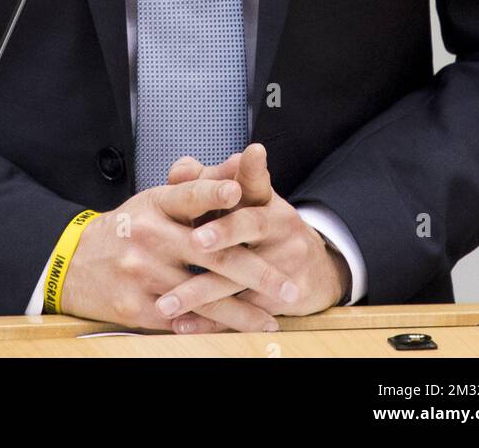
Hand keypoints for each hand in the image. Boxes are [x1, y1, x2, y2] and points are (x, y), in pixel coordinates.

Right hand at [58, 176, 282, 332]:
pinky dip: (216, 325)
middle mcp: (149, 235)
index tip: (240, 190)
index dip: (213, 191)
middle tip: (288, 283)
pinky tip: (241, 328)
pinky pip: (185, 319)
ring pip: (203, 292)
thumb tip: (240, 167)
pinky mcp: (138, 307)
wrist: (74, 263)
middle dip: (256, 270)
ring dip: (243, 308)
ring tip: (274, 313)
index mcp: (155, 204)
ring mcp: (143, 272)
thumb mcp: (155, 201)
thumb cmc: (128, 229)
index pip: (188, 194)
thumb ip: (197, 188)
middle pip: (209, 252)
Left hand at [157, 143, 349, 332]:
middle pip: (251, 224)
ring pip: (239, 276)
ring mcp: (285, 262)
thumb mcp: (241, 201)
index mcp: (265, 197)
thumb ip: (207, 183)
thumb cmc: (257, 227)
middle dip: (223, 232)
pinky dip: (209, 321)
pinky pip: (241, 311)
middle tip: (196, 240)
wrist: (310, 268)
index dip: (252, 167)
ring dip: (200, 290)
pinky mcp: (283, 298)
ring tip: (168, 301)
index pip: (256, 178)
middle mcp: (279, 224)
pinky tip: (182, 324)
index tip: (251, 153)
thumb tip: (180, 166)